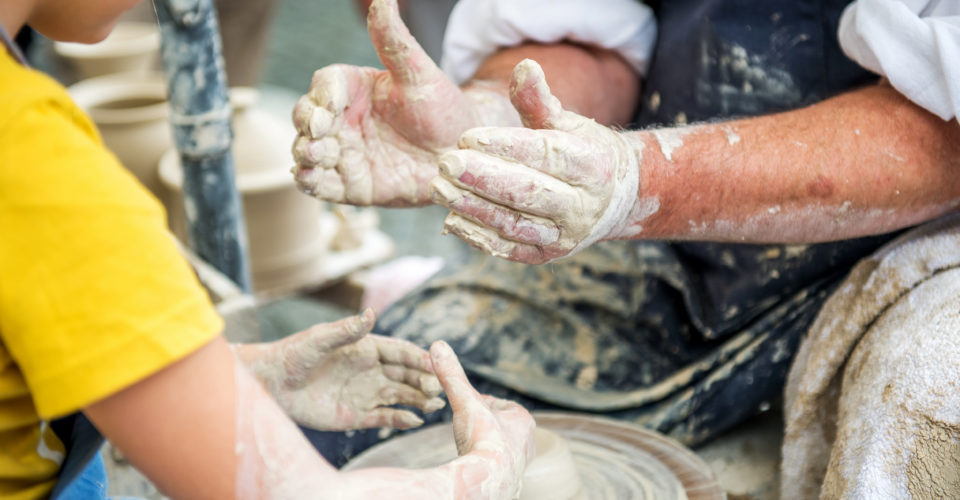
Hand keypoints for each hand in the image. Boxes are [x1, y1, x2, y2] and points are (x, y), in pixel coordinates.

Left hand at [234, 309, 443, 430]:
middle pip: (406, 375)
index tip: (435, 362)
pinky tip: (414, 420)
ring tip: (436, 405)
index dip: (418, 357)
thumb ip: (346, 330)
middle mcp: (371, 371)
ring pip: (401, 397)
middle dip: (424, 380)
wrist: (270, 385)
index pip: (400, 352)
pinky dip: (401, 419)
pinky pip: (385, 418)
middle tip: (439, 387)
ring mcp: (366, 393)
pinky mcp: (357, 416)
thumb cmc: (291, 355)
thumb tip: (370, 313)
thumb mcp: (318, 339)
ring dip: (419, 400)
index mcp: (366, 348)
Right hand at [291, 0, 512, 206]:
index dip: (323, 95)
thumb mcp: (420, 74)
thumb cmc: (441, 109)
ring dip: (305, 152)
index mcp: (353, 89)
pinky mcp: (350, 185)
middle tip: (317, 132)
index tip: (330, 105)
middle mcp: (342, 121)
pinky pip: (321, 186)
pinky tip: (309, 179)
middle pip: (306, 118)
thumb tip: (382, 0)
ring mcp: (343, 153)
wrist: (461, 155)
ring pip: (308, 151)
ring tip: (314, 154)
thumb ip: (395, 42)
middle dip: (306, 124)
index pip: (325, 86)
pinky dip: (309, 182)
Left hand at [430, 59, 642, 263]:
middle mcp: (582, 205)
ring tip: (439, 189)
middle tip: (445, 162)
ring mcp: (565, 235)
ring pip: (515, 224)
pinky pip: (510, 249)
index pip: (544, 154)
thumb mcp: (568, 124)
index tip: (467, 136)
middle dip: (483, 178)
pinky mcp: (547, 256)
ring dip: (473, 208)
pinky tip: (452, 220)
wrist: (615, 201)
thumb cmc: (583, 153)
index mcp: (592, 165)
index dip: (505, 147)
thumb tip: (524, 65)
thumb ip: (539, 101)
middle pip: (528, 192)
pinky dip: (479, 237)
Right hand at [430, 340, 534, 498]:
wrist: (487, 482)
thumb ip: (452, 376)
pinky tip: (471, 465)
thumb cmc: (482, 440)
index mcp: (523, 420)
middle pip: (501, 427)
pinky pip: (495, 468)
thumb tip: (438, 345)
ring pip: (499, 448)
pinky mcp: (510, 482)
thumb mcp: (465, 402)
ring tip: (468, 447)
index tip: (467, 405)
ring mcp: (520, 465)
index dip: (481, 404)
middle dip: (484, 425)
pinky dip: (483, 464)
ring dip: (484, 445)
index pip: (501, 405)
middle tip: (467, 427)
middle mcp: (527, 443)